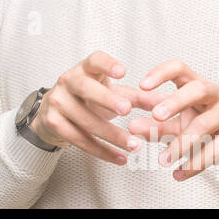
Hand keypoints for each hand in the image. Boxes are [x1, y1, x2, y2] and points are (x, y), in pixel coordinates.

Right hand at [30, 51, 167, 165]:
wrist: (52, 112)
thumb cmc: (88, 99)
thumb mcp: (112, 93)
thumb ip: (139, 97)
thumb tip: (166, 102)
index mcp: (84, 69)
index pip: (94, 60)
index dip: (107, 65)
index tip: (123, 72)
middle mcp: (68, 81)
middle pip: (85, 88)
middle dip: (106, 99)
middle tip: (127, 110)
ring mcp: (58, 102)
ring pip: (85, 119)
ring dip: (111, 135)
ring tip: (134, 145)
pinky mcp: (54, 123)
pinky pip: (80, 139)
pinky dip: (101, 150)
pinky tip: (119, 157)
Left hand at [126, 59, 218, 180]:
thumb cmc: (207, 133)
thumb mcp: (178, 127)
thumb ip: (156, 125)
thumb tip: (131, 126)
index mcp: (198, 85)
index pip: (180, 68)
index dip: (161, 73)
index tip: (142, 85)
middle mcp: (218, 93)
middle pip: (197, 89)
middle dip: (175, 101)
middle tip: (156, 116)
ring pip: (204, 124)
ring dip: (180, 144)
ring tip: (162, 161)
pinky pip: (217, 149)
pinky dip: (195, 163)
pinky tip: (179, 174)